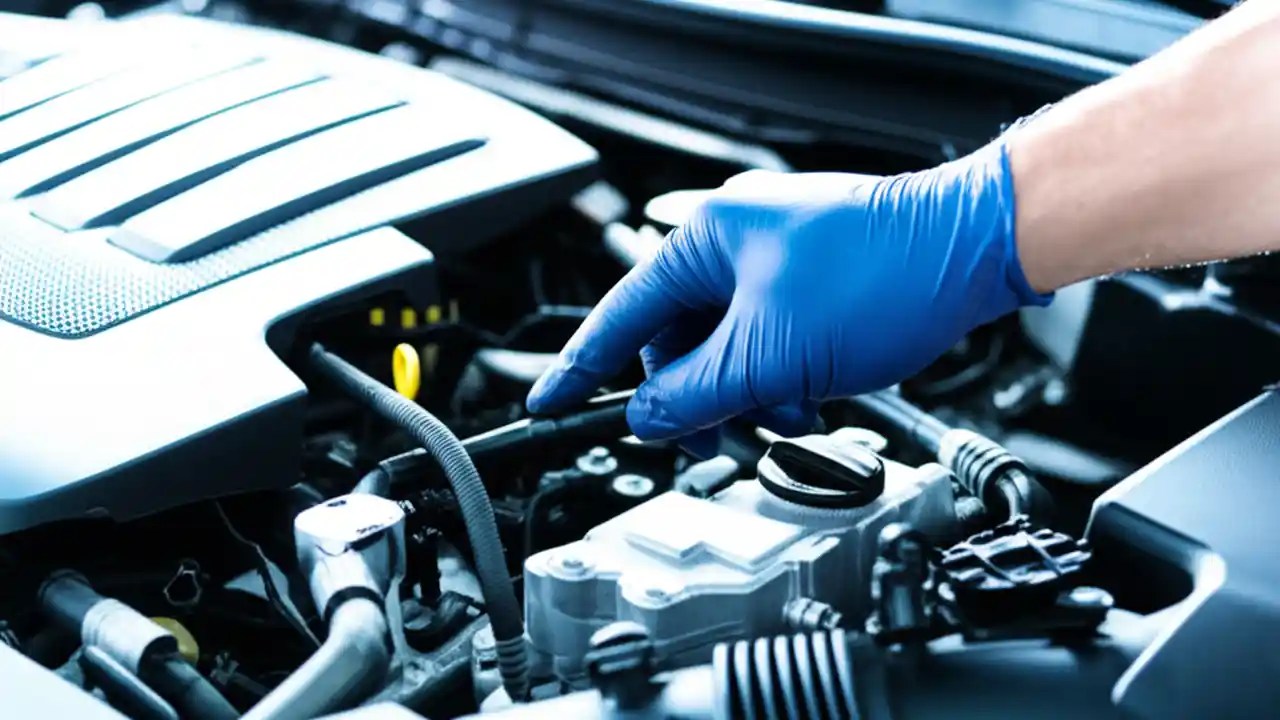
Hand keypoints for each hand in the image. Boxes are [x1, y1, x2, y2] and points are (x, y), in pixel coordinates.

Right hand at [526, 141, 1049, 447]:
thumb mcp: (769, 354)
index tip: (552, 401)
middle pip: (678, 341)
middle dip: (701, 392)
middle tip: (725, 426)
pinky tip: (812, 388)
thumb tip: (648, 416)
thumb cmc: (884, 273)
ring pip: (726, 347)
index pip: (621, 316)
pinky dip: (780, 373)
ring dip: (749, 388)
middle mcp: (732, 243)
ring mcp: (772, 259)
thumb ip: (695, 393)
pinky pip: (766, 338)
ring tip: (792, 403)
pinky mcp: (809, 278)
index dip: (582, 367)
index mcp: (704, 242)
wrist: (976, 249)